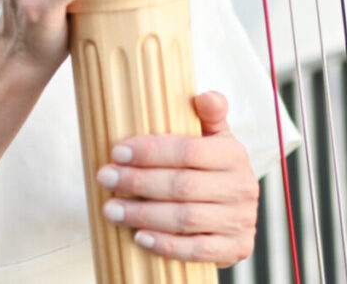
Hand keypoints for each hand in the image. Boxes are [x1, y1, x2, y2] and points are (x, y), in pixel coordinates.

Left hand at [97, 92, 258, 265]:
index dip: (151, 152)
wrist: (236, 211)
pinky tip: (139, 236)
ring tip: (111, 209)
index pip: (189, 151)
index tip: (117, 152)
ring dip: (143, 214)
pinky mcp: (235, 248)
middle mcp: (242, 187)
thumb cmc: (214, 169)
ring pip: (185, 218)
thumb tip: (203, 96)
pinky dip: (166, 244)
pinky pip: (196, 250)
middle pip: (183, 186)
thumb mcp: (216, 139)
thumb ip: (210, 115)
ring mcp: (240, 220)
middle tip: (105, 178)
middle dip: (138, 182)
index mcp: (235, 154)